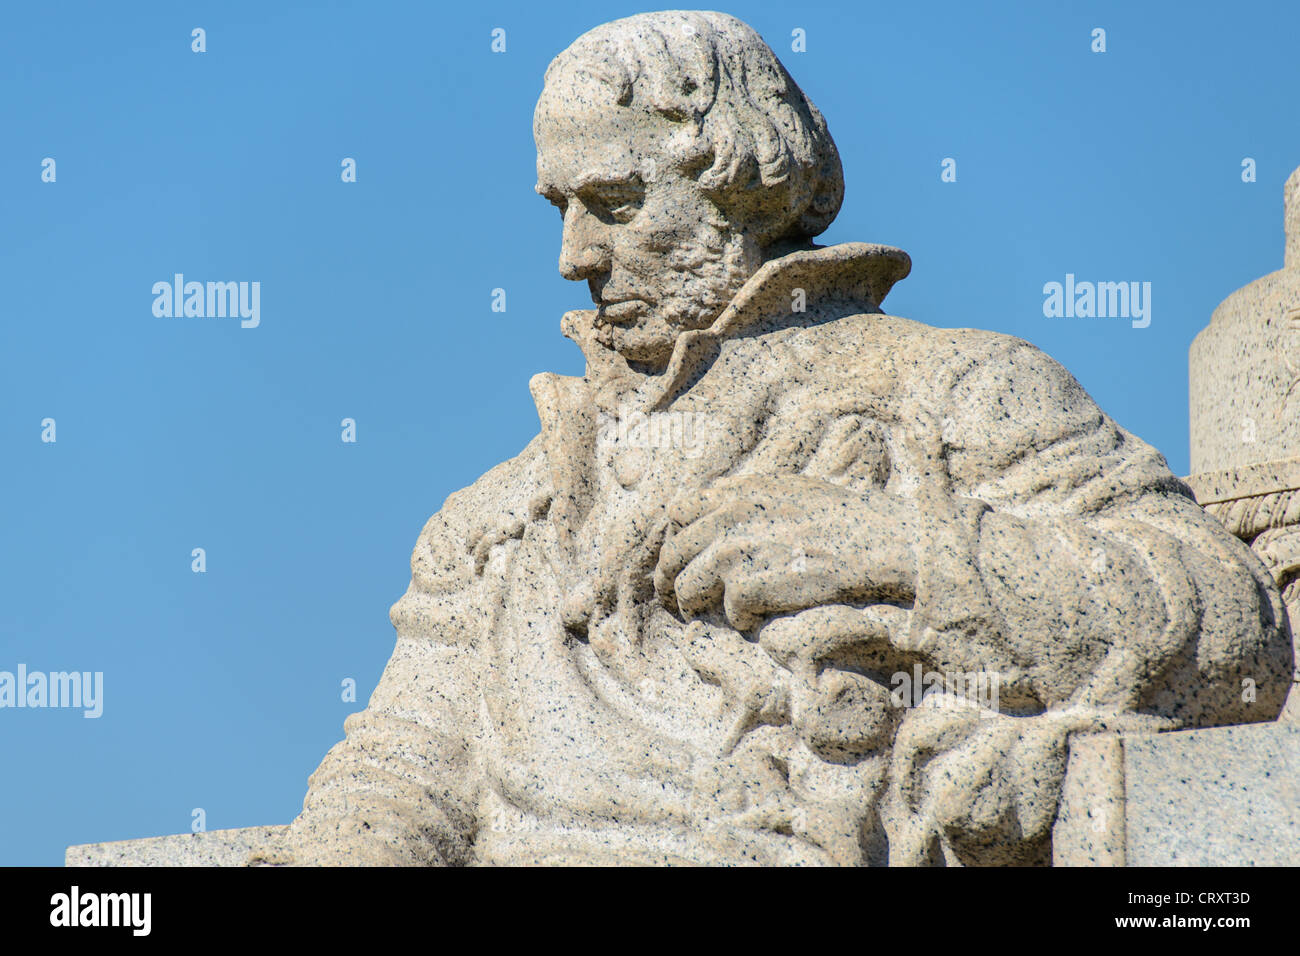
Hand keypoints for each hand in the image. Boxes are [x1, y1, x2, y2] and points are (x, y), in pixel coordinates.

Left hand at [654, 474, 917, 631]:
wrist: (878, 541)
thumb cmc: (843, 517)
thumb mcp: (789, 488)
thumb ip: (748, 495)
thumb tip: (717, 499)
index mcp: (736, 492)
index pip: (678, 513)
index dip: (675, 539)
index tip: (681, 559)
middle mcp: (727, 519)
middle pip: (673, 556)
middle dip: (671, 581)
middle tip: (679, 599)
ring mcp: (735, 553)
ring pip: (687, 589)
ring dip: (695, 607)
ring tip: (706, 615)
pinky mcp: (749, 587)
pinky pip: (729, 613)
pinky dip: (744, 621)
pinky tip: (760, 619)